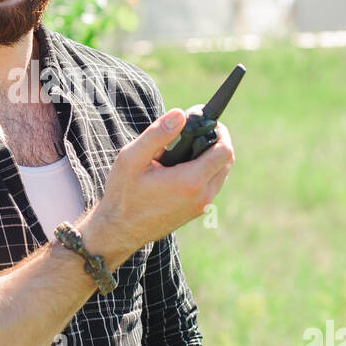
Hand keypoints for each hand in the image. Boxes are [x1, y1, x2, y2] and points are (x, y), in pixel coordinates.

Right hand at [95, 112, 235, 258]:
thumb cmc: (123, 193)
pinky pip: (211, 185)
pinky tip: (180, 166)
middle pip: (227, 160)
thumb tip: (180, 114)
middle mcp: (202, 196)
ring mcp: (201, 206)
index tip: (203, 121)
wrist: (119, 230)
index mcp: (190, 181)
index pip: (224, 150)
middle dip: (215, 141)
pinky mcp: (197, 211)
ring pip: (221, 173)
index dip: (218, 130)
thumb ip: (157, 134)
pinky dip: (204, 171)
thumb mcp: (132, 158)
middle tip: (193, 131)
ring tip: (183, 149)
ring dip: (210, 156)